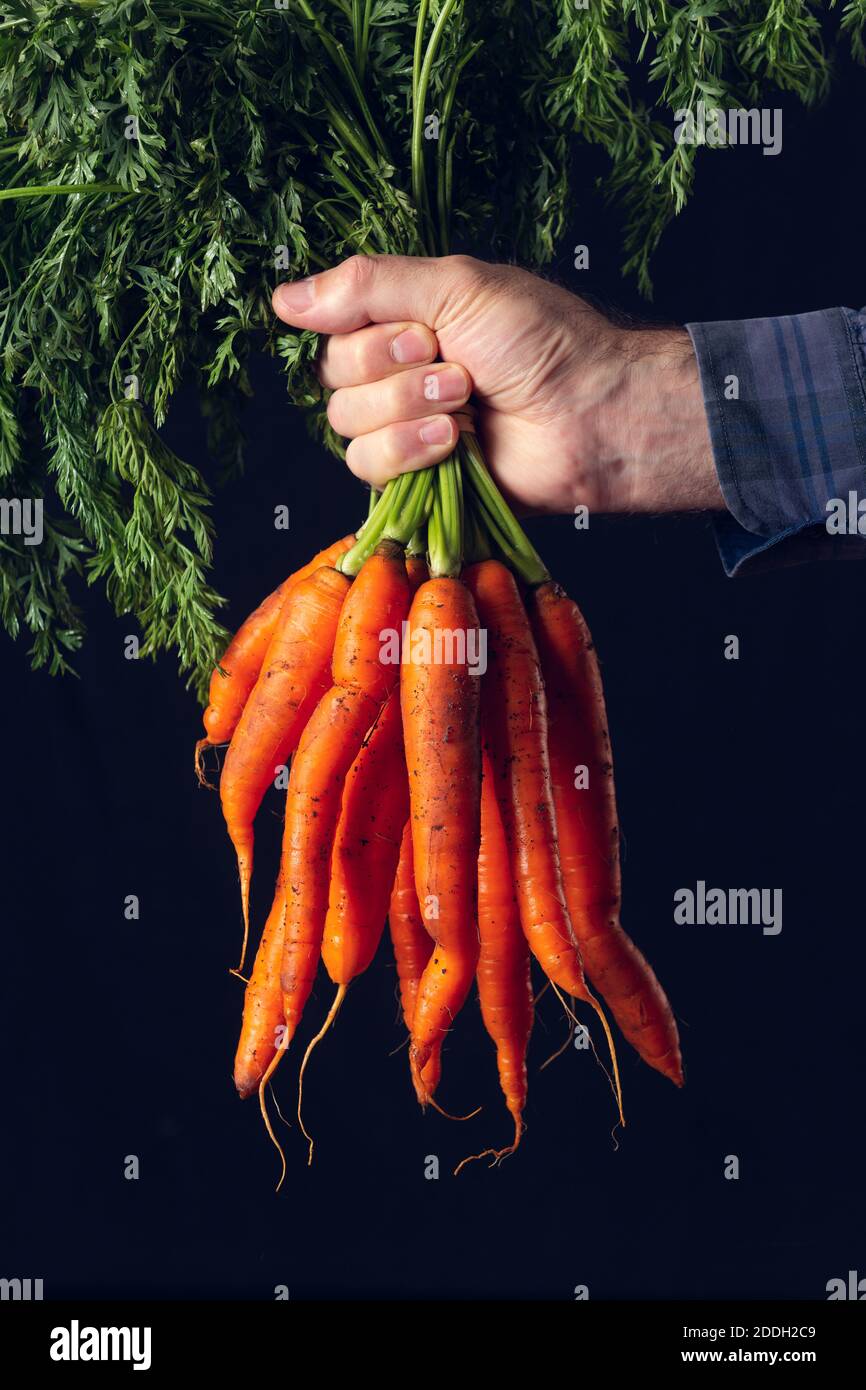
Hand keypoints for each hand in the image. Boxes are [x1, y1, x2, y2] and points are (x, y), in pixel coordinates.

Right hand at [272, 254, 723, 515]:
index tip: (425, 330)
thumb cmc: (543, 342)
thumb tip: (282, 299)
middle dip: (395, 373)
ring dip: (407, 411)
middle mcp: (398, 373)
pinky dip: (411, 451)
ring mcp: (406, 428)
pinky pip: (370, 469)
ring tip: (467, 405)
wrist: (591, 414)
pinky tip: (457, 443)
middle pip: (334, 379)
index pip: (333, 327)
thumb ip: (367, 286)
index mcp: (404, 320)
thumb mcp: (455, 287)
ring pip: (348, 425)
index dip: (369, 334)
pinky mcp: (418, 478)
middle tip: (459, 370)